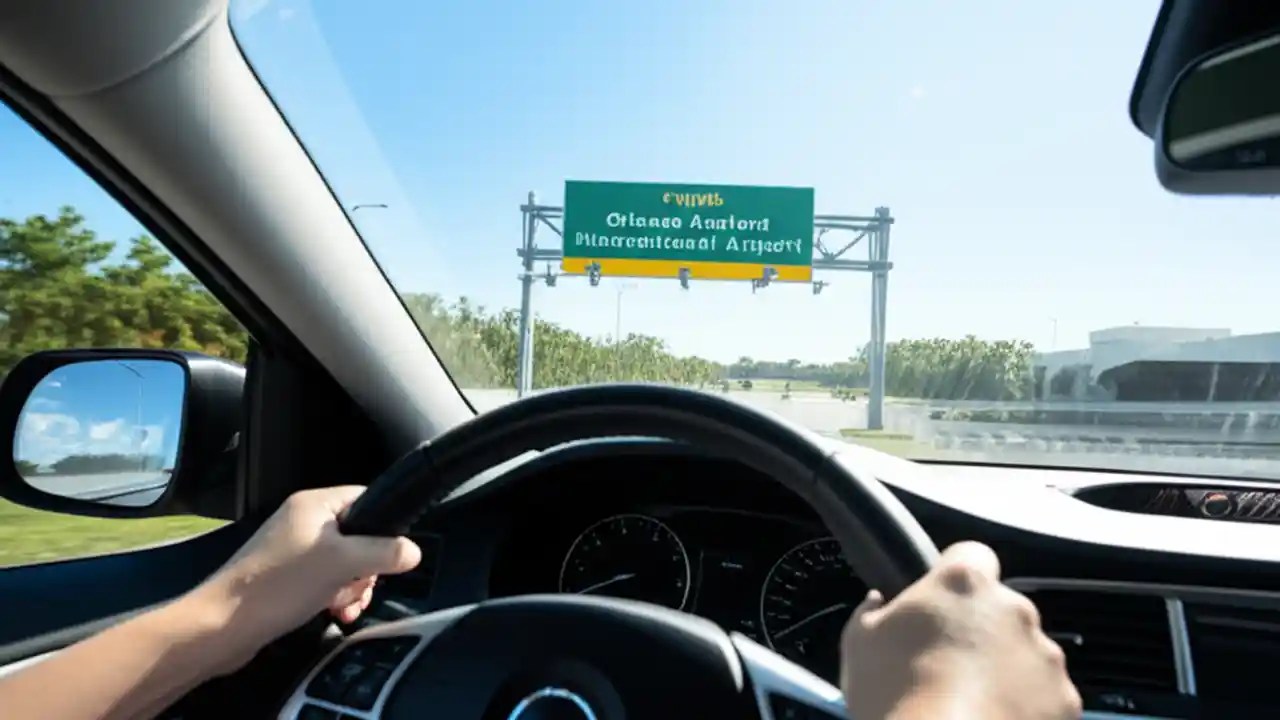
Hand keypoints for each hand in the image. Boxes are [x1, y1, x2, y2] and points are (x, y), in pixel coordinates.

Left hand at [190, 486, 421, 670]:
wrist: (223, 626)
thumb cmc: (280, 585)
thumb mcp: (343, 563)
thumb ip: (385, 552)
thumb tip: (414, 552)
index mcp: (315, 505)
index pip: (366, 499)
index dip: (386, 524)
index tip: (393, 553)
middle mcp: (304, 522)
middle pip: (360, 535)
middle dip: (369, 566)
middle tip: (362, 586)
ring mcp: (293, 550)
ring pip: (346, 563)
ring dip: (354, 586)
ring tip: (347, 606)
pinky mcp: (287, 577)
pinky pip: (326, 580)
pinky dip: (336, 596)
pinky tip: (335, 613)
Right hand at [840, 541, 1080, 719]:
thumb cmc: (893, 697)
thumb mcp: (858, 642)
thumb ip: (874, 610)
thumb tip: (879, 602)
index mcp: (962, 583)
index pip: (971, 554)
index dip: (955, 577)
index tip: (942, 603)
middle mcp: (1012, 608)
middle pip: (1000, 607)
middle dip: (981, 628)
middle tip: (949, 661)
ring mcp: (1044, 653)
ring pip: (1026, 651)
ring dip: (1006, 667)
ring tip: (971, 700)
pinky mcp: (1065, 696)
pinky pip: (1047, 693)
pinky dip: (1028, 705)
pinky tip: (994, 719)